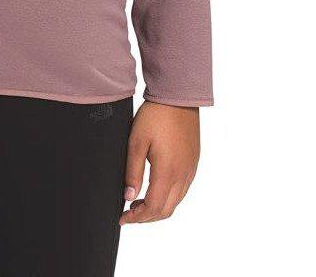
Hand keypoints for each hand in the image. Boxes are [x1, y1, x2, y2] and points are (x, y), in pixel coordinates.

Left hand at [119, 100, 199, 224]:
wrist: (178, 97)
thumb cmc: (155, 117)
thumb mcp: (136, 142)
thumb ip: (133, 172)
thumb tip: (128, 197)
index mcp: (168, 172)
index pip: (153, 208)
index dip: (137, 218)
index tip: (122, 218)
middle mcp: (183, 176)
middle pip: (166, 210)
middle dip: (146, 217)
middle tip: (128, 213)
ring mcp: (190, 170)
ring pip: (176, 202)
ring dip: (157, 208)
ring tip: (137, 202)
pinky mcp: (193, 163)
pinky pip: (182, 190)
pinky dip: (168, 198)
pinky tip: (155, 189)